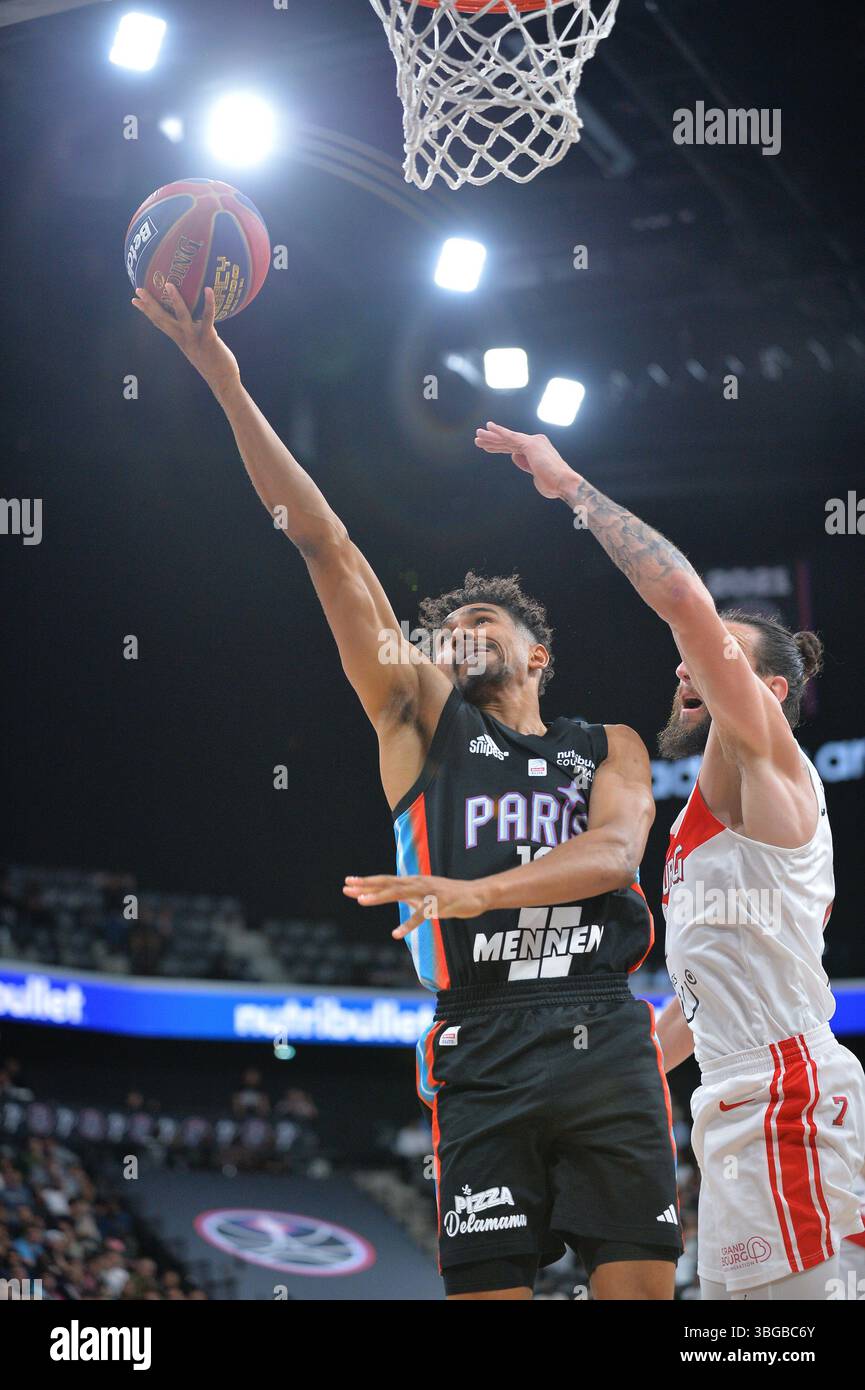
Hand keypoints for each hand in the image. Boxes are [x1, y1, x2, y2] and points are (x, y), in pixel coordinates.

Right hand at [131, 282, 240, 396]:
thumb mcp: (200, 345)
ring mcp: (195, 339)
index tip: (135, 300)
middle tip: (138, 289)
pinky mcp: (209, 339)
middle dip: (149, 304)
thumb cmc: (215, 362)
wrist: (223, 382)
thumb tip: (199, 317)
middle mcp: (184, 339)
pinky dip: (208, 304)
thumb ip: (196, 332)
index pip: (159, 323)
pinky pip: (208, 319)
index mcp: (180, 339)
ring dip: (174, 300)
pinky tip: (208, 290)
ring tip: (168, 284)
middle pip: (163, 319)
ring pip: (182, 317)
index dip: (146, 311)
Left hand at [343, 873, 488, 938]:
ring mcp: (427, 893)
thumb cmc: (449, 895)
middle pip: (388, 883)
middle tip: (347, 886)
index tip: (347, 882)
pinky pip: (421, 916)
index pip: (386, 880)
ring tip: (361, 901)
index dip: (367, 882)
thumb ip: (408, 896)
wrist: (476, 894)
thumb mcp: (424, 894)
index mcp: (413, 882)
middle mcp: (417, 884)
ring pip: (400, 893)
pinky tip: (396, 933)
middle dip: (366, 885)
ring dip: (380, 896)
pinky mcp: (438, 905)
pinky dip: (408, 924)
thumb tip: (392, 896)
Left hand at [475, 421, 579, 498]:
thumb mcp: (536, 475)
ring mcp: (533, 442)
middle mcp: (535, 442)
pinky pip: (511, 437)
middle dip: (493, 441)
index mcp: (536, 450)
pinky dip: (500, 432)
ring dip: (491, 437)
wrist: (564, 484)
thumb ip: (526, 464)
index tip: (487, 447)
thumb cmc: (553, 484)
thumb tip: (515, 456)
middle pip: (509, 442)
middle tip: (478, 439)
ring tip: (477, 435)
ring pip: (508, 439)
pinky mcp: (530, 444)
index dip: (499, 447)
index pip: (514, 447)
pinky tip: (489, 427)